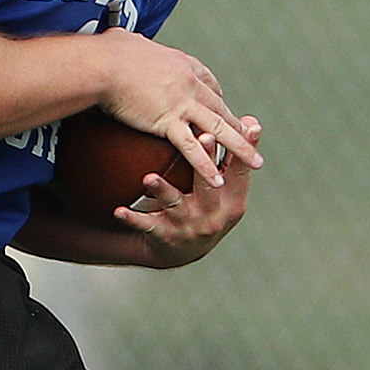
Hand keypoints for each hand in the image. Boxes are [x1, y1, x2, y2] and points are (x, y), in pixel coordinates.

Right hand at [93, 29, 261, 190]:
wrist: (102, 64)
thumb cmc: (106, 51)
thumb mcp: (124, 39)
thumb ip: (129, 42)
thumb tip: (120, 37)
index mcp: (180, 62)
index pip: (207, 80)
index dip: (216, 96)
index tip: (221, 105)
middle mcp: (188, 82)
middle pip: (219, 106)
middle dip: (237, 124)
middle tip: (251, 136)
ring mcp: (182, 102)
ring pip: (218, 128)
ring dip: (239, 147)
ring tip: (255, 163)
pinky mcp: (167, 121)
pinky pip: (191, 148)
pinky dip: (205, 166)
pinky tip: (216, 180)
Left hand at [114, 115, 260, 266]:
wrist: (182, 251)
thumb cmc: (207, 207)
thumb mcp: (226, 188)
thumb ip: (234, 156)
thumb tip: (250, 118)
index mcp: (232, 202)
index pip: (240, 173)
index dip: (245, 150)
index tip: (249, 125)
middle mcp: (213, 216)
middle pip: (209, 186)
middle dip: (206, 161)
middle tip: (204, 136)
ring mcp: (188, 227)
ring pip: (175, 205)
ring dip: (163, 190)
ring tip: (149, 178)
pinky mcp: (164, 236)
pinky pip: (147, 225)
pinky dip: (133, 218)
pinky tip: (119, 210)